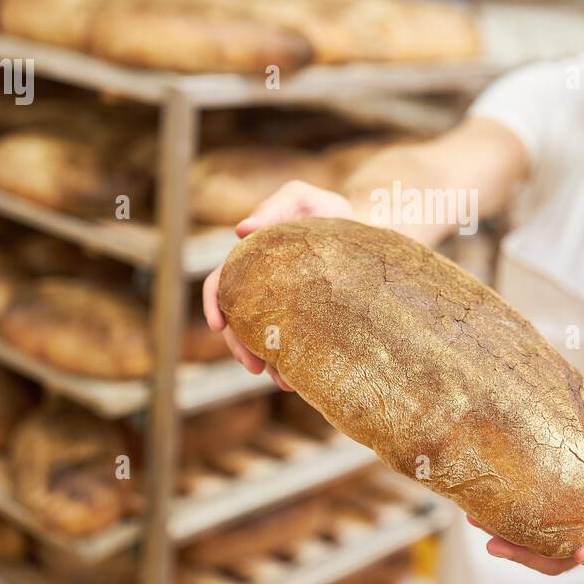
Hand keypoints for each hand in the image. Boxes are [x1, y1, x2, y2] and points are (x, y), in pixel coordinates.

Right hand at [202, 180, 354, 391]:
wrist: (368, 232)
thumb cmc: (330, 212)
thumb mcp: (305, 201)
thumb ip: (275, 207)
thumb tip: (241, 229)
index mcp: (252, 260)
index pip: (222, 282)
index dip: (215, 303)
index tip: (217, 325)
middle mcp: (261, 288)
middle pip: (237, 322)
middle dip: (240, 346)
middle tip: (255, 366)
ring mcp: (283, 309)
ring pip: (263, 341)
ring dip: (267, 363)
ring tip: (283, 382)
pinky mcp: (306, 324)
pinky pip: (292, 349)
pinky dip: (291, 366)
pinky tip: (298, 381)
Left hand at [470, 421, 583, 583]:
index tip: (583, 550)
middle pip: (561, 563)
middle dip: (528, 559)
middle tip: (496, 545)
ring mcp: (562, 527)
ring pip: (534, 546)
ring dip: (504, 539)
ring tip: (476, 521)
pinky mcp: (543, 510)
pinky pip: (521, 521)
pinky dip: (499, 516)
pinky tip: (478, 504)